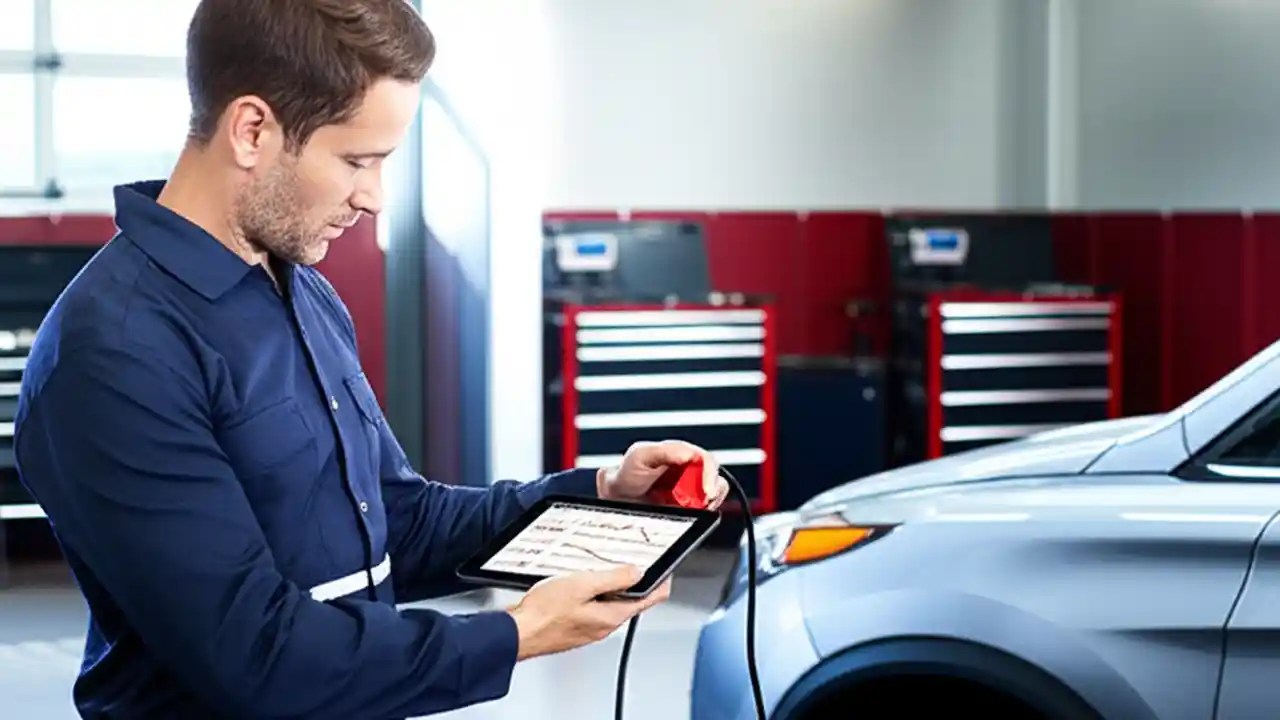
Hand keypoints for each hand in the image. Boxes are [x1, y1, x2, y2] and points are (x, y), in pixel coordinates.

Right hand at [506, 565, 671, 660]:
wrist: (517, 632)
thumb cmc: (544, 613)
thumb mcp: (583, 584)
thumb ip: (614, 578)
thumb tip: (637, 572)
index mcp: (612, 616)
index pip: (650, 599)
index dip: (661, 580)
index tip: (665, 567)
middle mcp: (604, 625)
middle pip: (632, 600)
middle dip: (635, 580)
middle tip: (633, 560)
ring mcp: (589, 628)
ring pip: (611, 603)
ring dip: (612, 585)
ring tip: (603, 566)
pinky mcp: (575, 626)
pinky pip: (593, 607)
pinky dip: (594, 592)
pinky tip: (580, 582)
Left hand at [596, 440, 729, 509]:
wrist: (614, 498)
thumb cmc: (624, 474)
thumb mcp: (639, 456)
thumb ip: (664, 451)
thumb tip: (689, 454)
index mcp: (679, 452)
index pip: (706, 459)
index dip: (710, 474)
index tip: (707, 491)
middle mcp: (688, 468)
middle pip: (715, 477)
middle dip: (711, 491)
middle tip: (700, 503)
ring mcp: (689, 487)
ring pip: (714, 493)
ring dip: (709, 502)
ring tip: (693, 508)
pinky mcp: (688, 505)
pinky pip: (705, 508)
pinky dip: (704, 512)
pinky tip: (692, 512)